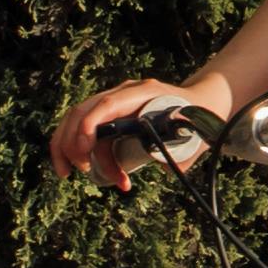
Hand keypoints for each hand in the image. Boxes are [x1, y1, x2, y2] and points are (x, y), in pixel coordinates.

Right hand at [51, 69, 228, 189]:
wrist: (199, 102)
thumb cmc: (198, 117)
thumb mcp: (195, 132)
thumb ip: (182, 150)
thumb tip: (163, 166)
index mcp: (143, 93)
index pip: (108, 104)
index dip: (90, 125)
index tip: (83, 151)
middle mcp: (123, 95)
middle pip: (82, 111)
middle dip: (70, 142)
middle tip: (79, 170)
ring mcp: (115, 105)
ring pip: (77, 122)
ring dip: (68, 149)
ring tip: (73, 175)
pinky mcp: (111, 119)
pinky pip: (87, 134)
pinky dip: (78, 152)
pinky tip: (84, 171)